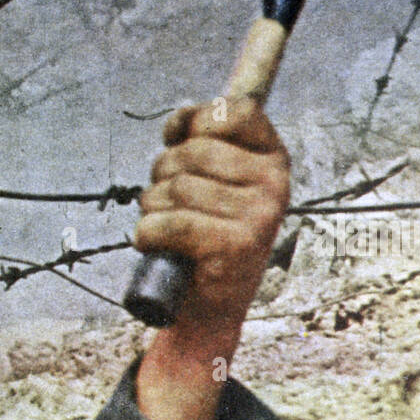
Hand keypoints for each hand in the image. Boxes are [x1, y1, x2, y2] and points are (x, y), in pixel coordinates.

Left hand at [133, 98, 288, 419]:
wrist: (209, 310)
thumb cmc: (203, 237)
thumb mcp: (211, 182)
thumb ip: (202, 141)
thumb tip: (181, 118)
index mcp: (274, 160)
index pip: (235, 110)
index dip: (195, 120)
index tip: (178, 142)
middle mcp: (274, 185)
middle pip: (192, 150)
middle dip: (161, 174)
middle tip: (166, 204)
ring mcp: (259, 216)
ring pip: (174, 187)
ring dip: (151, 207)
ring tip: (162, 228)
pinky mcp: (234, 246)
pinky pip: (167, 222)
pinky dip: (146, 234)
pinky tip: (152, 244)